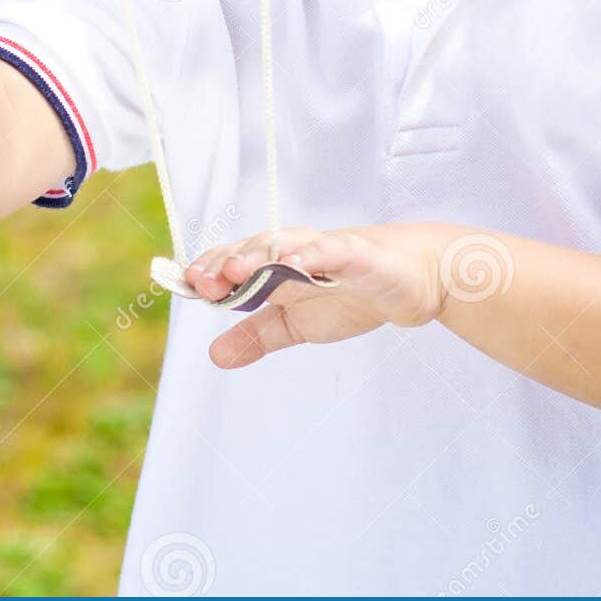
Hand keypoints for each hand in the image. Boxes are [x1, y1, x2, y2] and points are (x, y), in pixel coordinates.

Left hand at [184, 224, 449, 369]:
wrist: (415, 278)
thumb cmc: (354, 293)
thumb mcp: (298, 324)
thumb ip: (258, 335)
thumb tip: (215, 355)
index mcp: (280, 265)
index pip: (238, 262)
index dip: (211, 271)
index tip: (185, 284)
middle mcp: (298, 250)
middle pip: (255, 249)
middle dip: (225, 263)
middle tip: (200, 281)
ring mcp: (327, 248)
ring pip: (287, 245)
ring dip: (258, 255)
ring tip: (233, 269)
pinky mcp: (359, 254)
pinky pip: (333, 251)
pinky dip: (314, 255)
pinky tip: (296, 264)